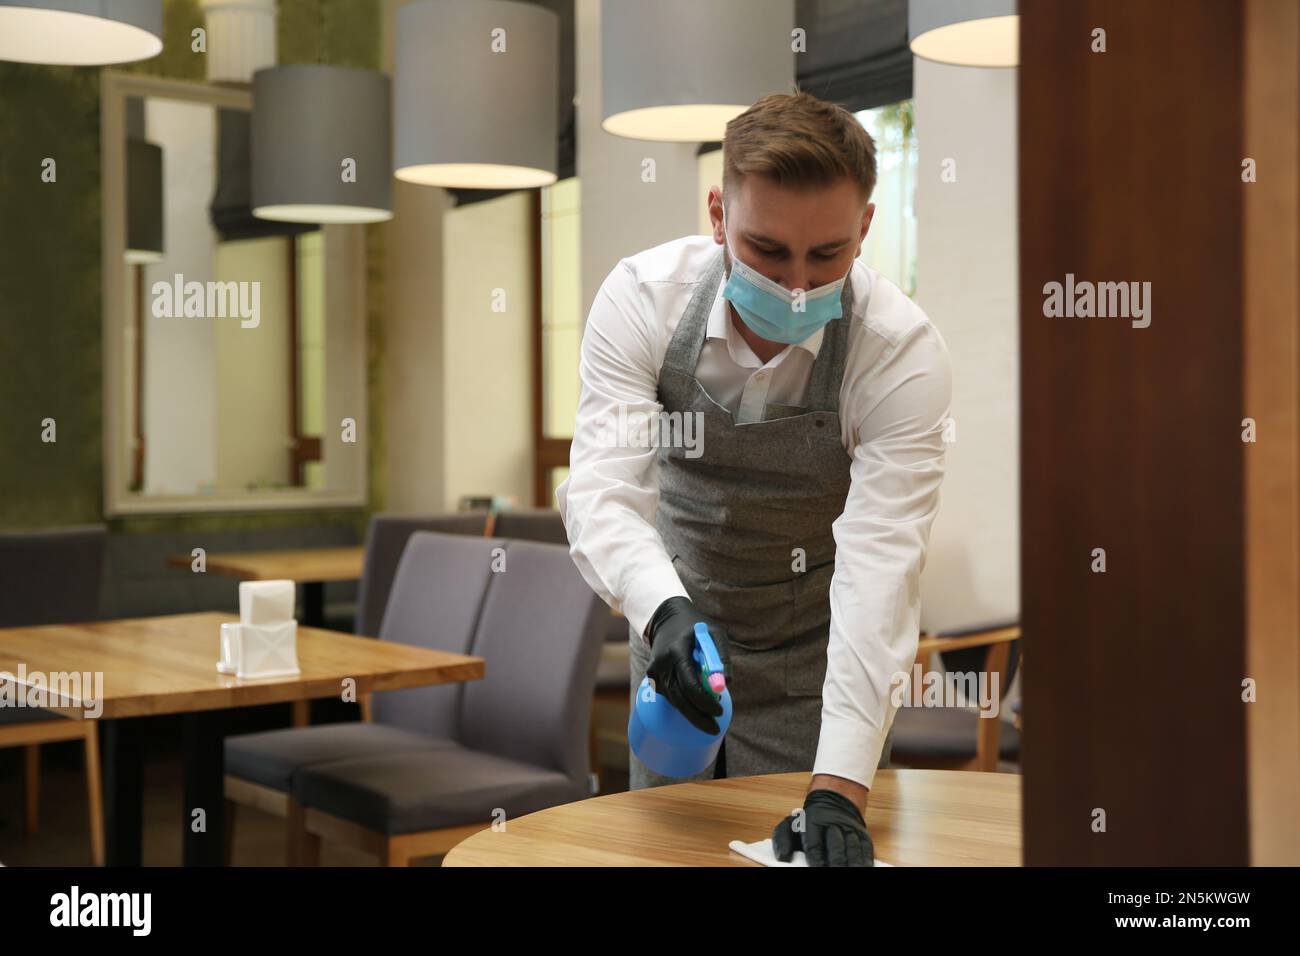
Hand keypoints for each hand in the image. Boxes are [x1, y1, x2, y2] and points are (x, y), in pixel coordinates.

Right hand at [645, 596, 731, 734]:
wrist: (666, 618)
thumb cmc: (696, 627)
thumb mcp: (715, 633)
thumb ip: (721, 657)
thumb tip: (726, 684)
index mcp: (677, 651)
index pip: (689, 685)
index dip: (704, 702)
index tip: (719, 711)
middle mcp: (662, 663)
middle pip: (679, 699)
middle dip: (698, 717)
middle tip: (715, 729)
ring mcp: (654, 671)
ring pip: (673, 700)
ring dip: (692, 713)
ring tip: (710, 719)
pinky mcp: (652, 677)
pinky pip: (669, 695)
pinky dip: (683, 703)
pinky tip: (697, 708)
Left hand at [771, 789, 874, 866]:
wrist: (834, 800)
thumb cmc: (809, 821)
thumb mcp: (790, 825)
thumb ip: (782, 841)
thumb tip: (783, 857)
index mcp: (811, 822)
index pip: (814, 843)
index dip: (816, 858)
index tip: (818, 867)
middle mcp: (832, 824)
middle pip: (835, 845)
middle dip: (836, 861)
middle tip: (835, 870)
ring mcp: (848, 828)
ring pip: (852, 846)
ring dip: (853, 862)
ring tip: (851, 871)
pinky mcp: (861, 833)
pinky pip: (866, 847)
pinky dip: (865, 860)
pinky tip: (863, 867)